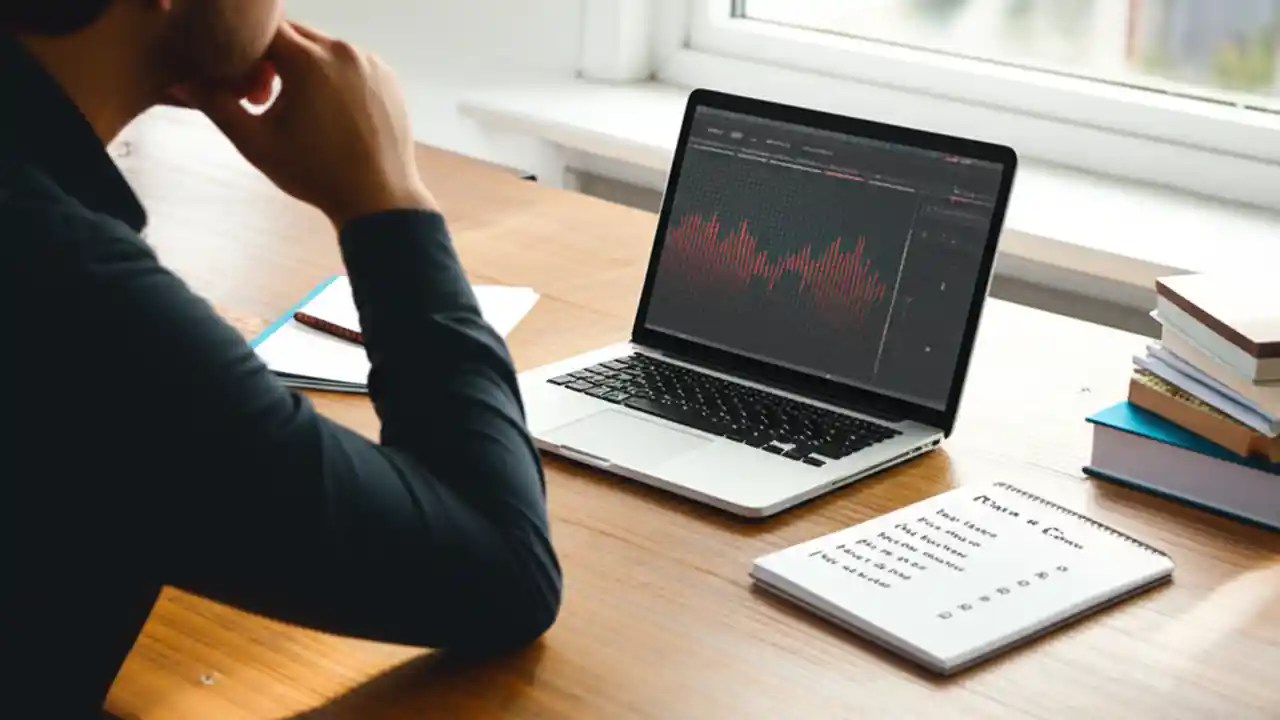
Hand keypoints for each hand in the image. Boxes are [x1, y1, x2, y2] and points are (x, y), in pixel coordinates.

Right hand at [175, 23, 436, 227]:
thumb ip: (216, 105)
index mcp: (308, 60)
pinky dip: (333, 75)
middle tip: (266, 97)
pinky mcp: (386, 74)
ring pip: (322, 46)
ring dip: (304, 66)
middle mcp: (342, 50)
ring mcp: (369, 60)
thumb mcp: (256, 143)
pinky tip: (330, 112)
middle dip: (274, 57)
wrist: (378, 197)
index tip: (242, 81)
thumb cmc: (314, 174)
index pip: (260, 29)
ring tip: (301, 110)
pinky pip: (349, 61)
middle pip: (292, 33)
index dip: (243, 50)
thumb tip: (180, 80)